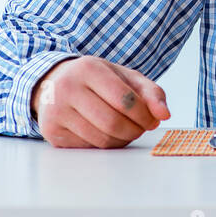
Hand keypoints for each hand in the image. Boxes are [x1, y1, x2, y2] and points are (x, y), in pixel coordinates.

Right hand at [30, 55, 170, 147]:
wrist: (55, 84)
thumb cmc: (96, 81)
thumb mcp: (125, 77)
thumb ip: (150, 93)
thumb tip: (164, 114)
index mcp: (88, 69)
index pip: (125, 99)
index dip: (144, 114)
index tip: (152, 119)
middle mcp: (67, 88)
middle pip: (113, 122)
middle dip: (135, 130)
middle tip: (141, 128)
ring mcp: (56, 111)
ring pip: (102, 139)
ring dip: (122, 140)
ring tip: (126, 130)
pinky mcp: (51, 131)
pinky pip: (89, 147)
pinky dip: (105, 145)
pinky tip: (106, 133)